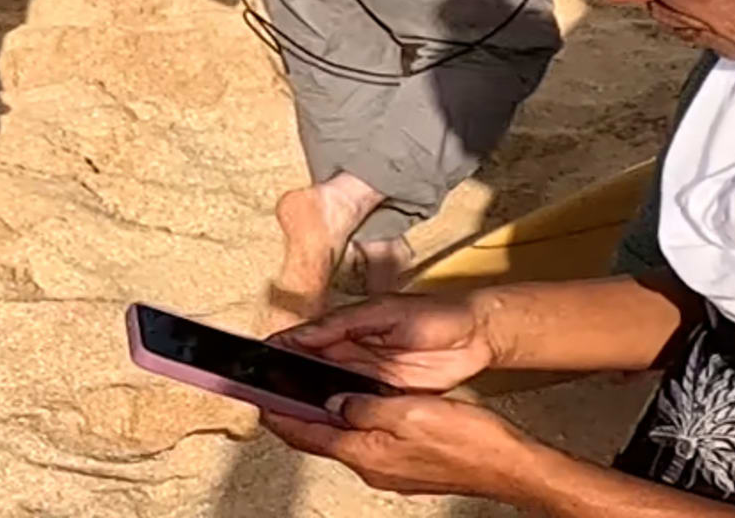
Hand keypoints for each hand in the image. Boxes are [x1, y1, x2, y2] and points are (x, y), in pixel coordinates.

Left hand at [260, 389, 538, 498]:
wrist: (509, 466)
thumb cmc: (466, 441)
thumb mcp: (409, 413)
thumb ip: (364, 406)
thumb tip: (332, 399)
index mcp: (367, 455)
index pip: (305, 434)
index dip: (275, 412)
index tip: (250, 393)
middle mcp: (372, 465)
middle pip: (318, 435)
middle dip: (293, 410)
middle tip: (271, 381)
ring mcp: (388, 466)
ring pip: (340, 435)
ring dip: (319, 410)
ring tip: (299, 383)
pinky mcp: (404, 461)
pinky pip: (363, 436)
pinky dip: (346, 415)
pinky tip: (347, 397)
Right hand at [278, 295, 497, 392]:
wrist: (475, 336)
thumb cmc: (431, 313)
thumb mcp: (383, 312)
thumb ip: (345, 323)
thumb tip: (308, 334)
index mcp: (349, 326)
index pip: (308, 338)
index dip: (284, 347)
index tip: (259, 357)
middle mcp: (356, 351)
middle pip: (315, 367)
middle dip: (290, 377)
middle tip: (265, 392)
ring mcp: (372, 374)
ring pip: (334, 388)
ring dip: (313, 397)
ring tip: (288, 410)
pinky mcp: (390, 394)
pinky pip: (360, 405)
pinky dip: (344, 413)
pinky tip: (329, 423)